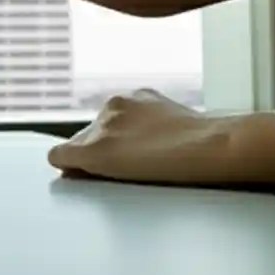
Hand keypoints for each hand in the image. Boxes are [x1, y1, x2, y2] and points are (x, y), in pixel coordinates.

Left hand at [48, 88, 274, 187]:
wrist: (213, 146)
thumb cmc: (210, 144)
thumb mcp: (180, 126)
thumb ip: (159, 129)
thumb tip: (153, 146)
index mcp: (137, 98)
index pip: (110, 122)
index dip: (113, 143)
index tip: (123, 157)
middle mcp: (114, 106)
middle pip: (91, 134)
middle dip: (100, 151)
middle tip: (123, 171)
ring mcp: (103, 127)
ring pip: (79, 146)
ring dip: (90, 161)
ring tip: (115, 176)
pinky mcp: (94, 150)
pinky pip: (61, 156)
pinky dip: (67, 167)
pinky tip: (74, 176)